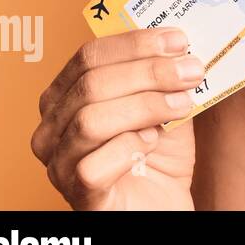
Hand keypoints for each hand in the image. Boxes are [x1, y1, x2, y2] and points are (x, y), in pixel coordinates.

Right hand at [31, 28, 203, 209]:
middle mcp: (52, 129)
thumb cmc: (158, 154)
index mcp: (65, 97)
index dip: (135, 43)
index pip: (89, 56)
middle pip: (91, 84)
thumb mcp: (164, 104)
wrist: (162, 204)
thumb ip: (165, 76)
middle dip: (149, 72)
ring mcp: (59, 165)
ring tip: (182, 105)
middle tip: (192, 71)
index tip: (180, 40)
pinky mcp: (78, 196)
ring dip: (145, 106)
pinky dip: (128, 148)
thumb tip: (183, 46)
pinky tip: (152, 142)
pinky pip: (93, 167)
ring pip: (90, 121)